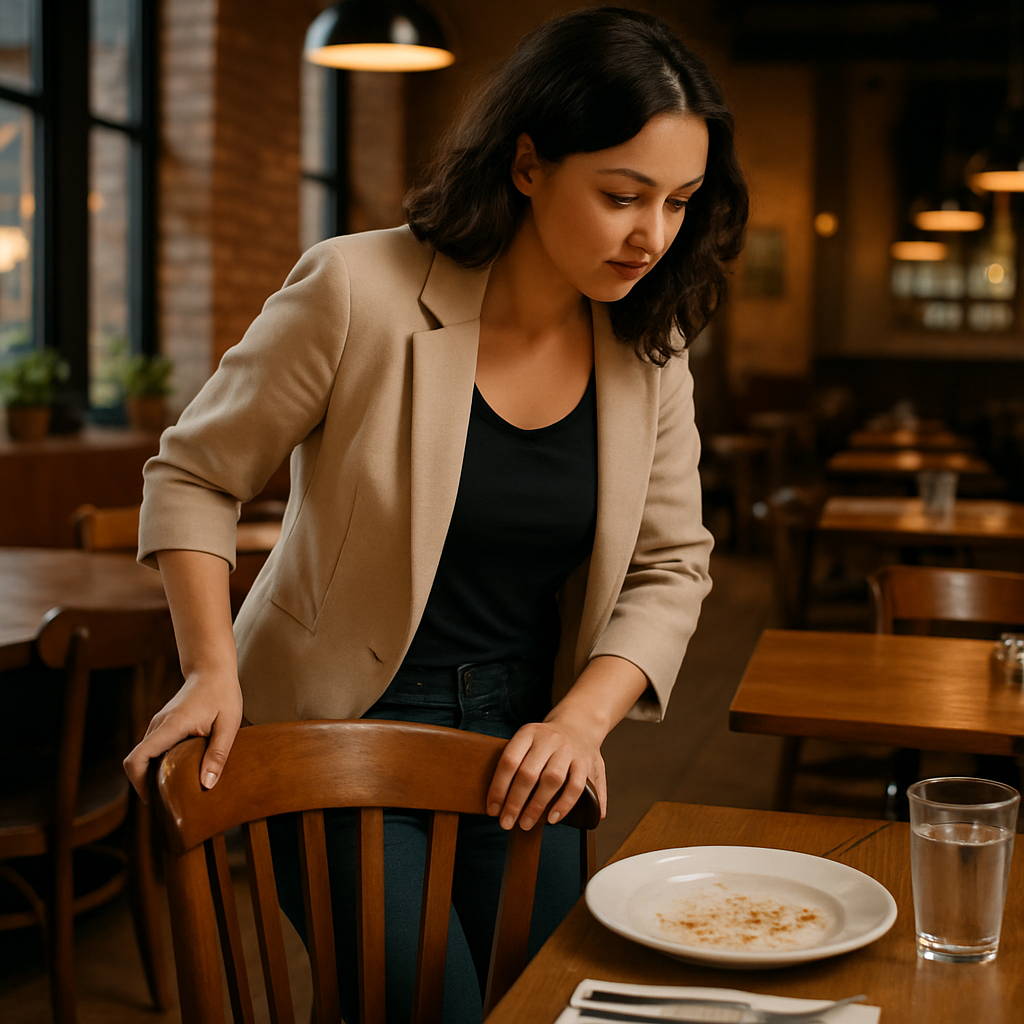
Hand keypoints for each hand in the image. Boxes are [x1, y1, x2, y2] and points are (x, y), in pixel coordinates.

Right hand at [123, 668, 242, 801]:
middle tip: (170, 803)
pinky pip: (155, 749)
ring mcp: (158, 724)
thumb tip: (207, 784)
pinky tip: (181, 773)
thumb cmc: (222, 694)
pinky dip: (161, 763)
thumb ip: (218, 754)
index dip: (138, 784)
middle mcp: (157, 726)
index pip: (136, 759)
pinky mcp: (164, 725)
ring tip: (177, 792)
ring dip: (155, 774)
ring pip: (146, 756)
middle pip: (138, 762)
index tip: (154, 800)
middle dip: (148, 784)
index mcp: (169, 726)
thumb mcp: (228, 724)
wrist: (212, 669)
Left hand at [485, 712, 606, 830]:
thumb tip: (492, 799)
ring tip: (525, 823)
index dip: (498, 788)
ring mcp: (568, 750)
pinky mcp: (585, 762)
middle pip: (528, 773)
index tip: (492, 810)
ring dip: (536, 806)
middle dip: (514, 803)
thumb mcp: (527, 741)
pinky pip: (574, 787)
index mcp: (528, 733)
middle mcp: (548, 739)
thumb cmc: (546, 742)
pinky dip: (564, 805)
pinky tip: (552, 819)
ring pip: (551, 780)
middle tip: (506, 823)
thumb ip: (510, 766)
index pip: (509, 761)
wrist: (579, 724)